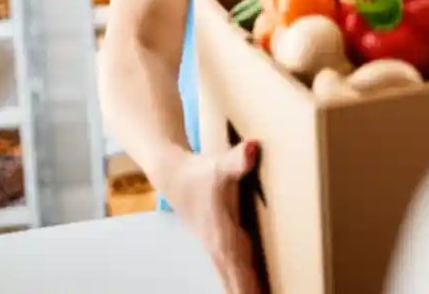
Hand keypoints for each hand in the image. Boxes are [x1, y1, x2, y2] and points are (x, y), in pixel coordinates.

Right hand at [165, 141, 261, 293]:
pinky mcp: (221, 244)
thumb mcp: (221, 165)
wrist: (175, 175)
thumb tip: (252, 149)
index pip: (239, 269)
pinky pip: (235, 271)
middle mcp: (221, 248)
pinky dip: (242, 283)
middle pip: (238, 280)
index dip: (248, 286)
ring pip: (235, 278)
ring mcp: (220, 248)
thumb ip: (238, 160)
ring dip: (245, 289)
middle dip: (249, 292)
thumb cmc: (200, 173)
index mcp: (224, 237)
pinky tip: (253, 290)